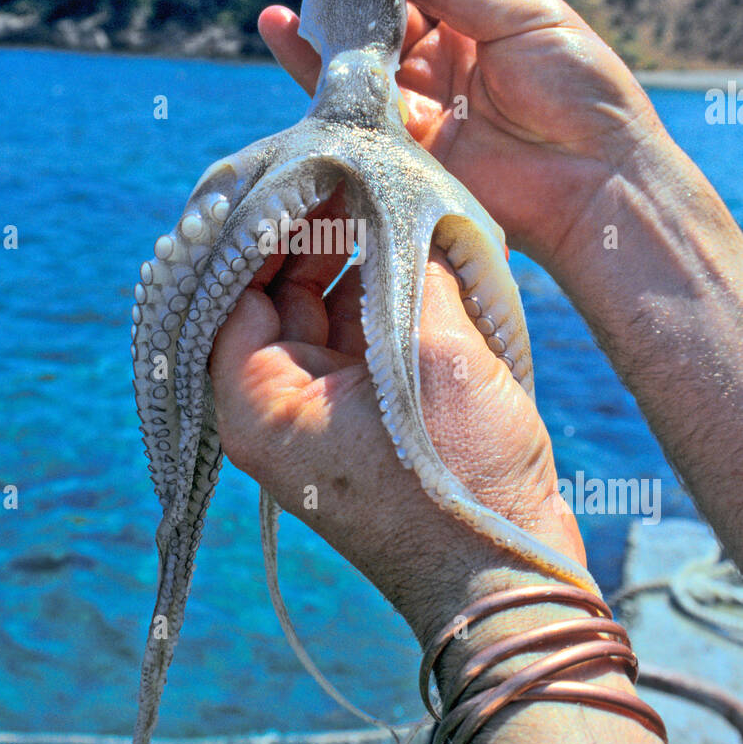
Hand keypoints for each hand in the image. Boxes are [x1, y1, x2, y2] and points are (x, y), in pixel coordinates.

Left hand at [208, 197, 585, 646]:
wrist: (508, 581)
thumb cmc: (460, 483)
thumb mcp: (435, 357)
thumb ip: (407, 267)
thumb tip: (398, 197)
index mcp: (257, 402)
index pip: (235, 285)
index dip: (271, 221)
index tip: (310, 163)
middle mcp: (273, 408)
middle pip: (273, 294)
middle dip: (311, 232)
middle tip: (351, 167)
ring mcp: (319, 414)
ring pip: (319, 312)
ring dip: (350, 260)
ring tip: (387, 195)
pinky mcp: (363, 418)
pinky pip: (356, 338)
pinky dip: (379, 295)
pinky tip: (415, 247)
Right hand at [259, 0, 668, 273]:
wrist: (596, 179)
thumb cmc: (581, 91)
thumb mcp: (527, 18)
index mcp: (478, 26)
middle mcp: (441, 62)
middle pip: (384, 10)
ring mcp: (417, 105)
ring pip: (357, 52)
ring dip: (325, 13)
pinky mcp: (398, 148)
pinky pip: (345, 104)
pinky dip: (309, 67)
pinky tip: (282, 28)